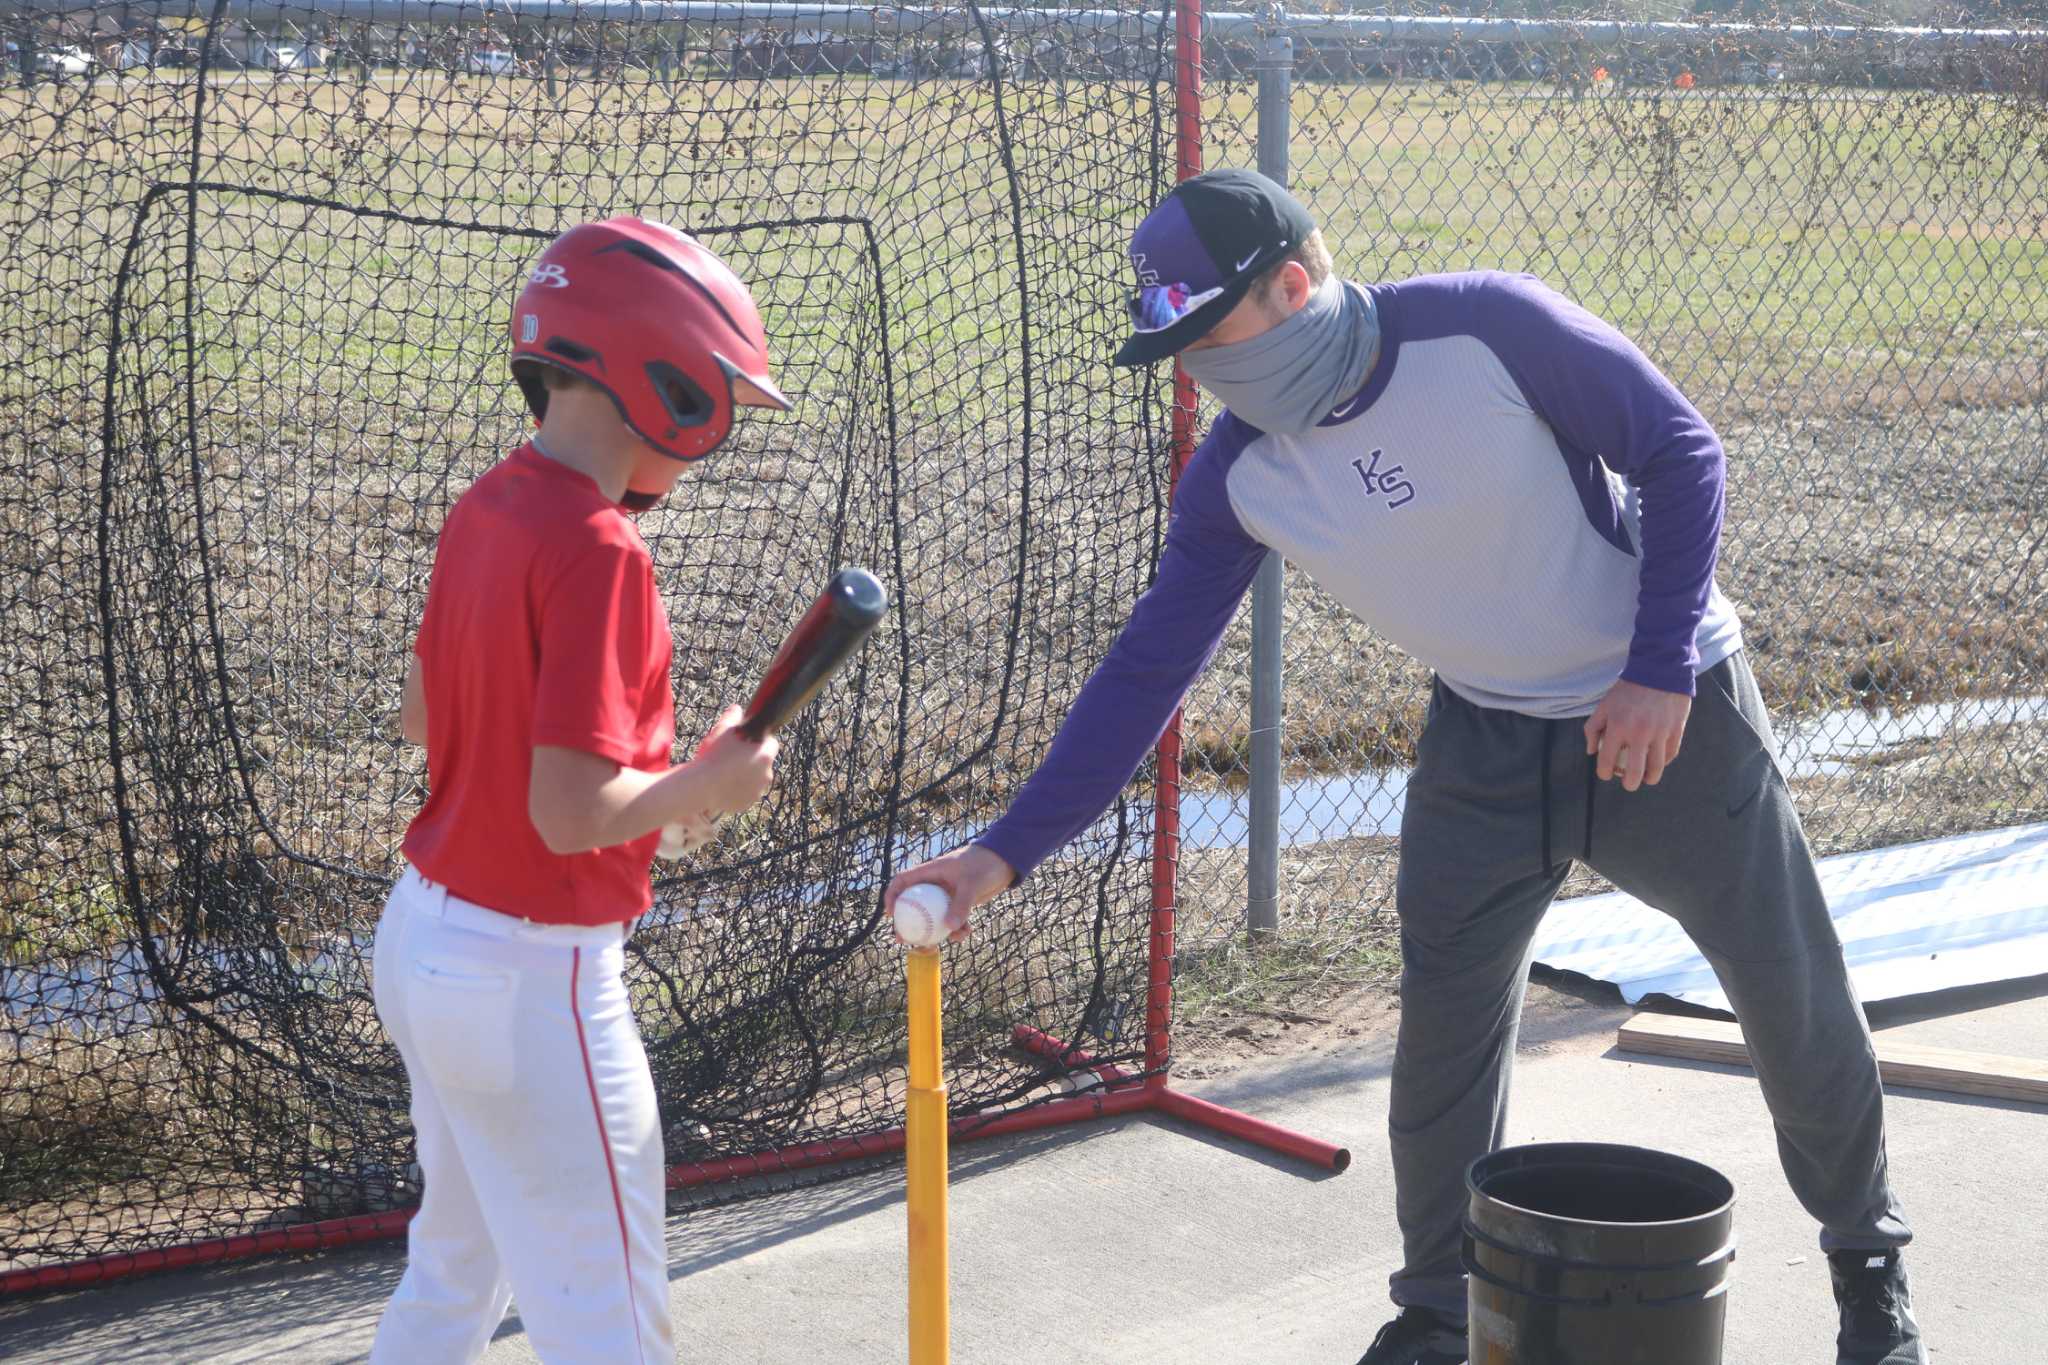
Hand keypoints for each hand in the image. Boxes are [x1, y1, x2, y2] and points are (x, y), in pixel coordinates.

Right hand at [690, 705, 778, 815]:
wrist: (702, 784)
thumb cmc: (714, 755)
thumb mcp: (723, 730)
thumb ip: (733, 717)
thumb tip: (737, 709)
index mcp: (766, 753)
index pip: (771, 743)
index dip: (758, 741)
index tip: (746, 742)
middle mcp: (767, 773)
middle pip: (764, 762)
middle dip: (752, 759)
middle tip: (733, 757)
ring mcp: (758, 790)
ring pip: (755, 780)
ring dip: (746, 776)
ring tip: (726, 772)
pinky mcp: (747, 803)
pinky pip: (746, 794)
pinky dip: (738, 791)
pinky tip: (724, 785)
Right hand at [884, 844, 1014, 943]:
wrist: (1004, 862)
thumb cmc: (984, 864)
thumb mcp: (972, 883)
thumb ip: (961, 904)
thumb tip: (950, 928)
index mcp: (930, 872)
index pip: (902, 881)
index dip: (892, 896)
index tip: (891, 915)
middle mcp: (934, 884)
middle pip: (912, 904)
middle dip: (906, 923)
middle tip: (902, 940)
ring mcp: (946, 895)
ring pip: (931, 916)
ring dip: (931, 932)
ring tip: (930, 947)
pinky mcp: (958, 903)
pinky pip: (951, 920)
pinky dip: (956, 929)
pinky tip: (964, 934)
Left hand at [1584, 680, 1691, 791]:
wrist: (1660, 670)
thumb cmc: (1628, 690)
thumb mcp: (1604, 705)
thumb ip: (1593, 729)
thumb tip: (1591, 752)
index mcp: (1618, 727)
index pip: (1607, 760)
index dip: (1604, 772)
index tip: (1606, 774)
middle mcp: (1639, 733)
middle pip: (1635, 771)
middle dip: (1630, 783)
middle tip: (1629, 785)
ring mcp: (1660, 733)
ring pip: (1656, 767)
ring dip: (1650, 778)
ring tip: (1646, 779)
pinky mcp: (1676, 730)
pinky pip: (1670, 754)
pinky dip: (1664, 762)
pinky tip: (1658, 763)